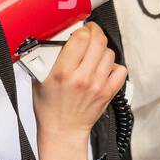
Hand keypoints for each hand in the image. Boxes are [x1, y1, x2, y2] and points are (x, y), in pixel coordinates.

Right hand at [32, 24, 127, 159]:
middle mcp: (82, 78)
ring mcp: (97, 85)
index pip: (80, 38)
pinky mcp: (108, 93)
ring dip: (102, 49)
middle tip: (90, 33)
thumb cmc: (49, 108)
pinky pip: (120, 70)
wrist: (62, 131)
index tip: (79, 29)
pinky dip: (114, 66)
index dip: (81, 29)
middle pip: (98, 41)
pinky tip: (103, 68)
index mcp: (62, 72)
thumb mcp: (39, 79)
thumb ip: (48, 58)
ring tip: (94, 52)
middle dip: (94, 32)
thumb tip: (58, 38)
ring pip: (109, 53)